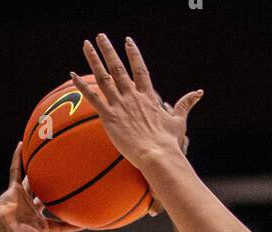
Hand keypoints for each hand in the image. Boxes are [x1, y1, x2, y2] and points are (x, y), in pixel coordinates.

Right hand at [0, 144, 81, 231]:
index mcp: (40, 226)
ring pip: (34, 183)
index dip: (72, 221)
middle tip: (70, 183)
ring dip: (39, 172)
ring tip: (48, 159)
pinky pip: (15, 170)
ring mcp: (22, 199)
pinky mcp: (12, 189)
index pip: (60, 224)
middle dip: (57, 195)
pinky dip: (17, 158)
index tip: (85, 215)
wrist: (0, 229)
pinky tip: (21, 144)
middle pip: (48, 201)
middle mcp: (32, 212)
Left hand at [72, 34, 201, 171]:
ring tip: (86, 45)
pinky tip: (73, 74)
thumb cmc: (168, 143)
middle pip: (118, 67)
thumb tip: (198, 93)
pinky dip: (82, 86)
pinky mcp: (110, 117)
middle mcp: (132, 96)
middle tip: (101, 36)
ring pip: (104, 77)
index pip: (139, 69)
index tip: (127, 41)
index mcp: (147, 96)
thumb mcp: (178, 121)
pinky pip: (93, 98)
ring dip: (94, 59)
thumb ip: (185, 105)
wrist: (157, 154)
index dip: (133, 54)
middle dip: (109, 50)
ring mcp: (120, 105)